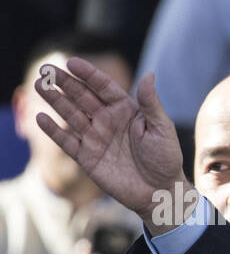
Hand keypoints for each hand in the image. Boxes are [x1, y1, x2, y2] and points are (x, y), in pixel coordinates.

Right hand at [32, 57, 185, 224]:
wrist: (160, 191)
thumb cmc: (166, 158)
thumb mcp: (162, 129)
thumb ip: (151, 103)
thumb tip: (150, 75)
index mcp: (125, 109)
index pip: (102, 87)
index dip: (87, 74)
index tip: (71, 62)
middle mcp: (107, 120)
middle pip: (81, 96)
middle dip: (64, 82)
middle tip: (46, 69)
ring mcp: (95, 138)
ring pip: (70, 114)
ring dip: (55, 100)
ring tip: (39, 86)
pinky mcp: (87, 157)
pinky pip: (66, 141)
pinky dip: (53, 131)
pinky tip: (41, 118)